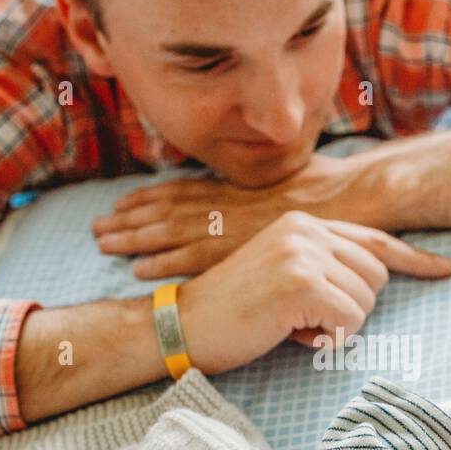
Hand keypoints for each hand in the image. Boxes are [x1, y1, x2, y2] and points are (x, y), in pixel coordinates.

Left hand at [92, 154, 376, 278]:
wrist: (353, 199)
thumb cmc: (334, 190)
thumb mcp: (291, 180)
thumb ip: (267, 191)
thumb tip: (259, 198)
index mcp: (236, 185)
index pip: (182, 190)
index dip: (150, 198)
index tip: (123, 204)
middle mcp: (226, 202)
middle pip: (164, 209)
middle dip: (129, 218)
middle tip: (97, 227)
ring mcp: (230, 225)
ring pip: (168, 230)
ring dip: (132, 236)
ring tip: (102, 243)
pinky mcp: (238, 249)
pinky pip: (191, 257)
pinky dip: (162, 262)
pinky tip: (138, 269)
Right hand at [175, 211, 450, 373]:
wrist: (182, 325)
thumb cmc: (232, 312)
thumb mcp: (280, 274)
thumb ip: (322, 268)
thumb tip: (370, 284)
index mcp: (302, 223)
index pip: (373, 239)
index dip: (412, 257)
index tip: (445, 269)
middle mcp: (306, 229)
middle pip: (376, 275)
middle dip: (352, 309)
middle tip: (308, 321)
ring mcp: (303, 254)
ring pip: (365, 300)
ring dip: (336, 327)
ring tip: (292, 326)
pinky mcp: (301, 284)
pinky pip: (349, 321)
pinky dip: (327, 339)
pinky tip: (291, 335)